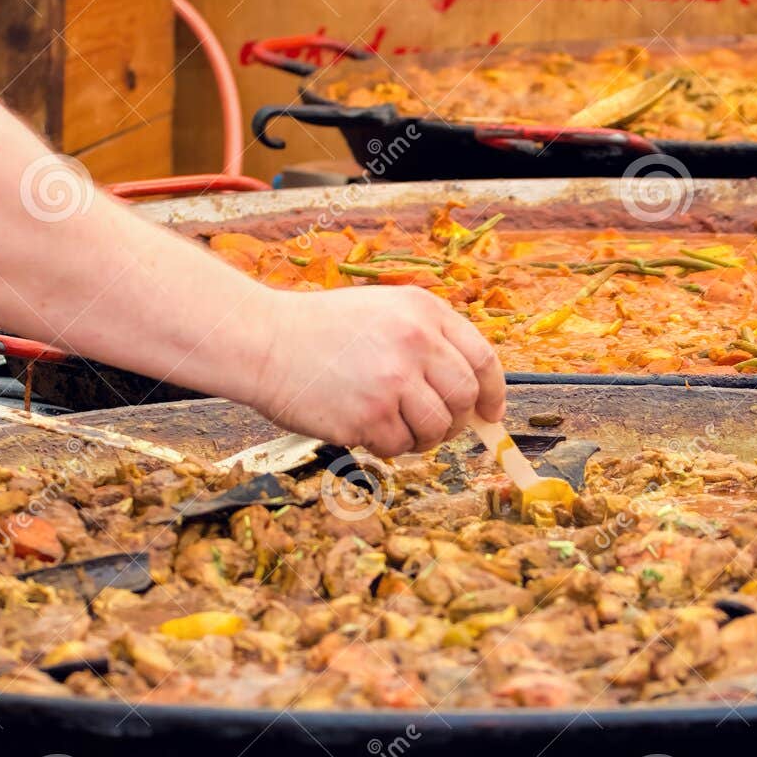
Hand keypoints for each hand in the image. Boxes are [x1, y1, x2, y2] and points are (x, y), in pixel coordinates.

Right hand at [254, 287, 505, 456]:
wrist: (264, 341)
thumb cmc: (322, 331)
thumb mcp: (383, 312)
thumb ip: (427, 342)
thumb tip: (471, 398)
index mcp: (423, 311)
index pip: (482, 358)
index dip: (492, 392)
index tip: (490, 413)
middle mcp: (415, 341)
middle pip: (464, 398)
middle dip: (453, 420)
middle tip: (429, 425)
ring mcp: (393, 380)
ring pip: (436, 427)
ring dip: (421, 437)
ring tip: (391, 425)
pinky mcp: (369, 415)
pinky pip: (400, 445)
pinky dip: (387, 445)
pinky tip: (363, 427)